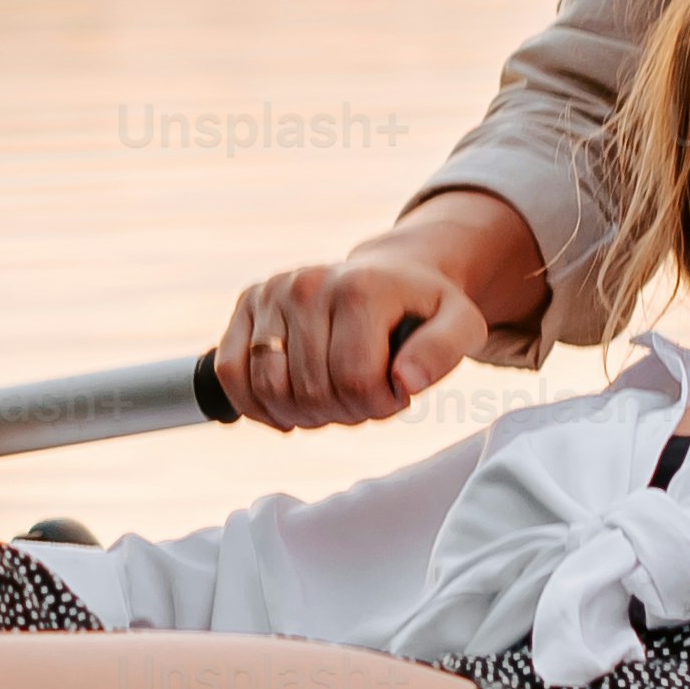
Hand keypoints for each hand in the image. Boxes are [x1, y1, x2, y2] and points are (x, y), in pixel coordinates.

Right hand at [218, 201, 524, 428]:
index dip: (377, 406)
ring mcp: (272, 292)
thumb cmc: (423, 310)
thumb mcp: (460, 325)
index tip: (395, 394)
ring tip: (331, 400)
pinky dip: (253, 404)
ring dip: (300, 414)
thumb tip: (404, 382)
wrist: (389, 274)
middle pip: (310, 390)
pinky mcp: (247, 303)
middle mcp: (308, 284)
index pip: (354, 381)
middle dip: (342, 412)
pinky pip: (229, 372)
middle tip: (364, 399)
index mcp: (359, 289)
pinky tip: (286, 409)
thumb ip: (443, 352)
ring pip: (266, 387)